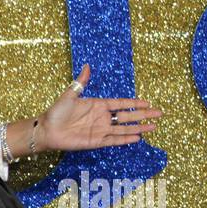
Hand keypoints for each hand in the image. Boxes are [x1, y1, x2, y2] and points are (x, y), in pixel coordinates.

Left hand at [38, 63, 162, 151]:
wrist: (46, 130)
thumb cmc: (56, 112)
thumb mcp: (69, 94)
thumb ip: (81, 82)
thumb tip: (87, 66)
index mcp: (98, 105)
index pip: (121, 104)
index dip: (134, 103)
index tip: (148, 102)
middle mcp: (102, 118)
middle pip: (127, 116)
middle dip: (143, 115)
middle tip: (159, 114)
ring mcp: (100, 130)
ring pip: (124, 128)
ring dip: (139, 127)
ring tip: (153, 127)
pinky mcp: (95, 141)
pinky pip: (114, 140)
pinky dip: (125, 139)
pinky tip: (137, 137)